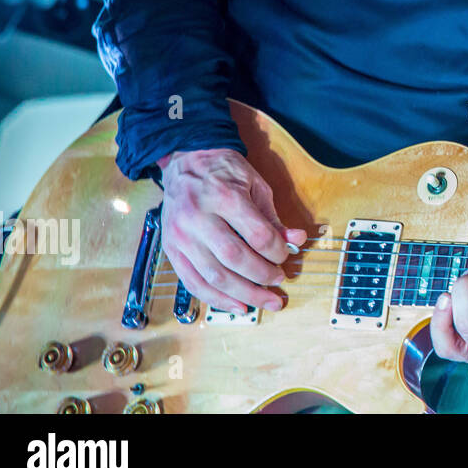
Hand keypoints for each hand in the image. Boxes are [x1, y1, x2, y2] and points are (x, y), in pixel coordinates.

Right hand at [159, 148, 307, 314]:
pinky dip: (216, 299)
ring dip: (244, 294)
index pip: (257, 235)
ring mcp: (181, 236)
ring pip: (214, 276)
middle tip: (280, 280)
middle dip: (263, 276)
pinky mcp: (171, 250)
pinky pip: (193, 283)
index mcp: (224, 196)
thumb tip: (296, 240)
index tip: (286, 256)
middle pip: (235, 258)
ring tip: (265, 300)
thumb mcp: (254, 185)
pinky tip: (237, 305)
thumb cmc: (222, 172)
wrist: (184, 162)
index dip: (277, 251)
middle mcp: (198, 218)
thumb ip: (272, 217)